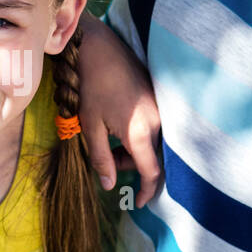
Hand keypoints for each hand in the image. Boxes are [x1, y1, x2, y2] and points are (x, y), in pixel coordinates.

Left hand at [77, 15, 162, 206]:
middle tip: (106, 157)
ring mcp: (161, 107)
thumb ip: (101, 159)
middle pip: (151, 157)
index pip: (151, 171)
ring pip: (153, 142)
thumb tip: (110, 185)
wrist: (99, 49)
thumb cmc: (91, 86)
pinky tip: (119, 124)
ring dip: (134, 149)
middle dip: (130, 164)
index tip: (139, 202)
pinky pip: (155, 127)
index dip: (146, 190)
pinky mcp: (159, 98)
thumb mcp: (90, 126)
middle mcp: (157, 120)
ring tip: (109, 138)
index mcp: (140, 131)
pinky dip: (139, 134)